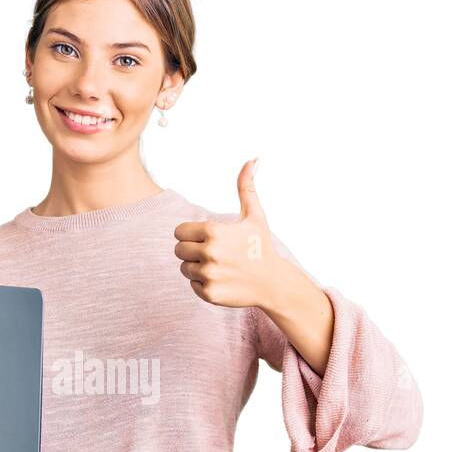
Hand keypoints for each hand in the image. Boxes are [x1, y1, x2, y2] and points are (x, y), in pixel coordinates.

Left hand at [172, 158, 287, 308]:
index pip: (179, 232)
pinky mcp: (209, 293)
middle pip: (178, 250)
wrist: (273, 282)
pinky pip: (193, 285)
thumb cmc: (261, 246)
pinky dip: (204, 284)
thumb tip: (252, 158)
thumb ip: (246, 187)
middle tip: (214, 254)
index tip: (207, 239)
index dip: (191, 235)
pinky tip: (223, 280)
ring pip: (184, 268)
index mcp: (213, 231)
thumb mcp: (255, 215)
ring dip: (197, 267)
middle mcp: (209, 253)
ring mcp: (209, 274)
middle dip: (192, 251)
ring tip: (220, 267)